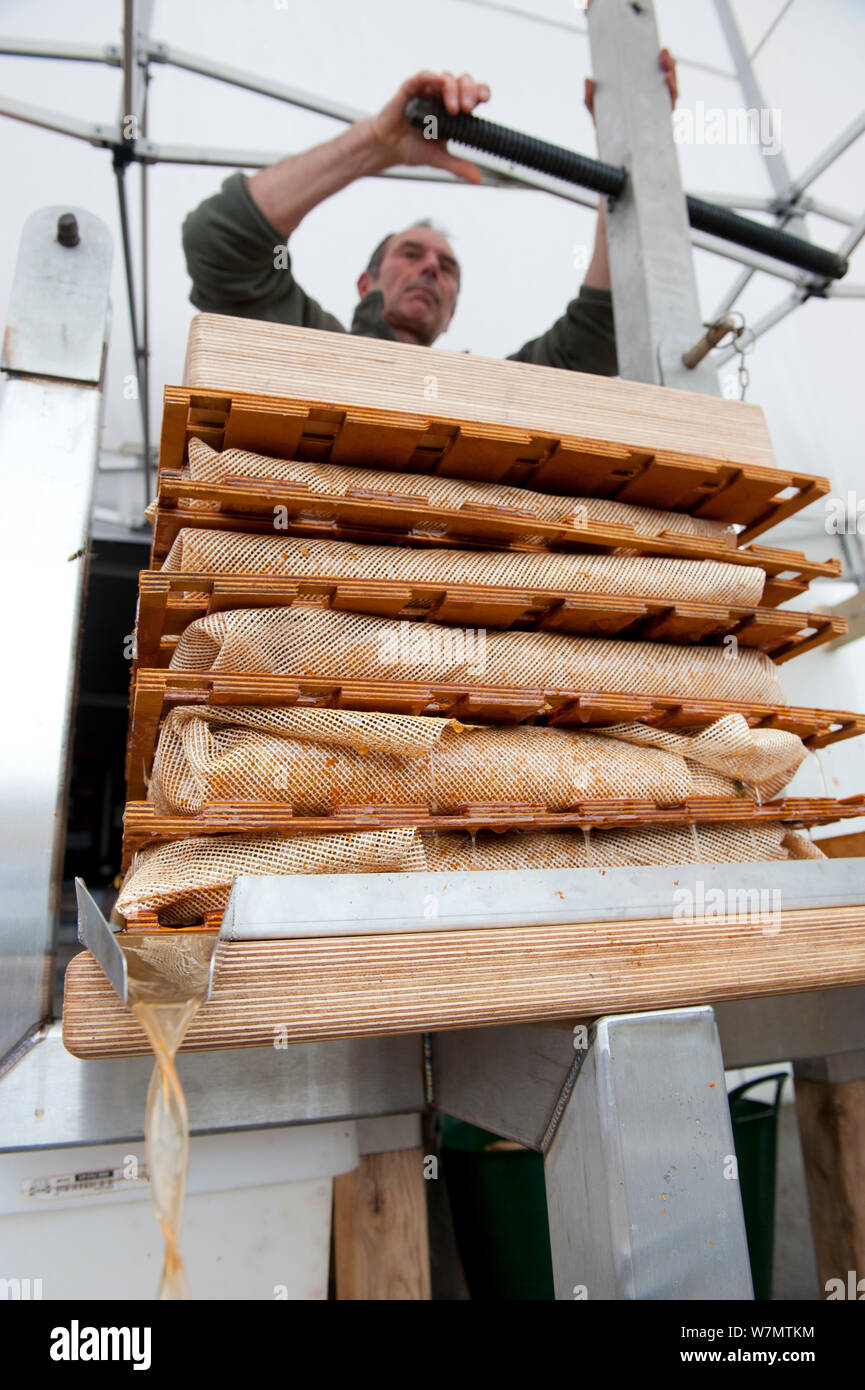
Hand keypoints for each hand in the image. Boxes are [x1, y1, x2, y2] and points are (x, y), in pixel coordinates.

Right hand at [366, 70, 490, 183]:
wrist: (387, 148)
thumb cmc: (411, 148)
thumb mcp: (439, 158)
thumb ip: (458, 166)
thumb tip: (477, 179)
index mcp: (453, 110)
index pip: (472, 94)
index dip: (480, 92)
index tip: (484, 99)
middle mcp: (442, 96)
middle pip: (463, 82)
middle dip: (469, 91)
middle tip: (466, 109)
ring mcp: (427, 90)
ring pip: (446, 78)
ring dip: (453, 89)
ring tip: (452, 109)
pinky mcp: (411, 88)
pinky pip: (423, 76)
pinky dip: (432, 77)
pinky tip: (439, 81)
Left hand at [584, 47, 677, 122]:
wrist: (608, 153)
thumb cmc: (604, 129)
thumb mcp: (596, 110)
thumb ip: (589, 97)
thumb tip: (587, 79)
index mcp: (642, 92)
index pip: (657, 74)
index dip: (665, 62)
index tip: (663, 50)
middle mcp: (653, 102)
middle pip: (668, 80)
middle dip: (671, 66)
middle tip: (664, 55)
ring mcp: (657, 114)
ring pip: (672, 95)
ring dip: (674, 82)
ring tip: (668, 73)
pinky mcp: (659, 126)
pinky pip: (669, 112)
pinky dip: (672, 101)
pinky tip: (669, 93)